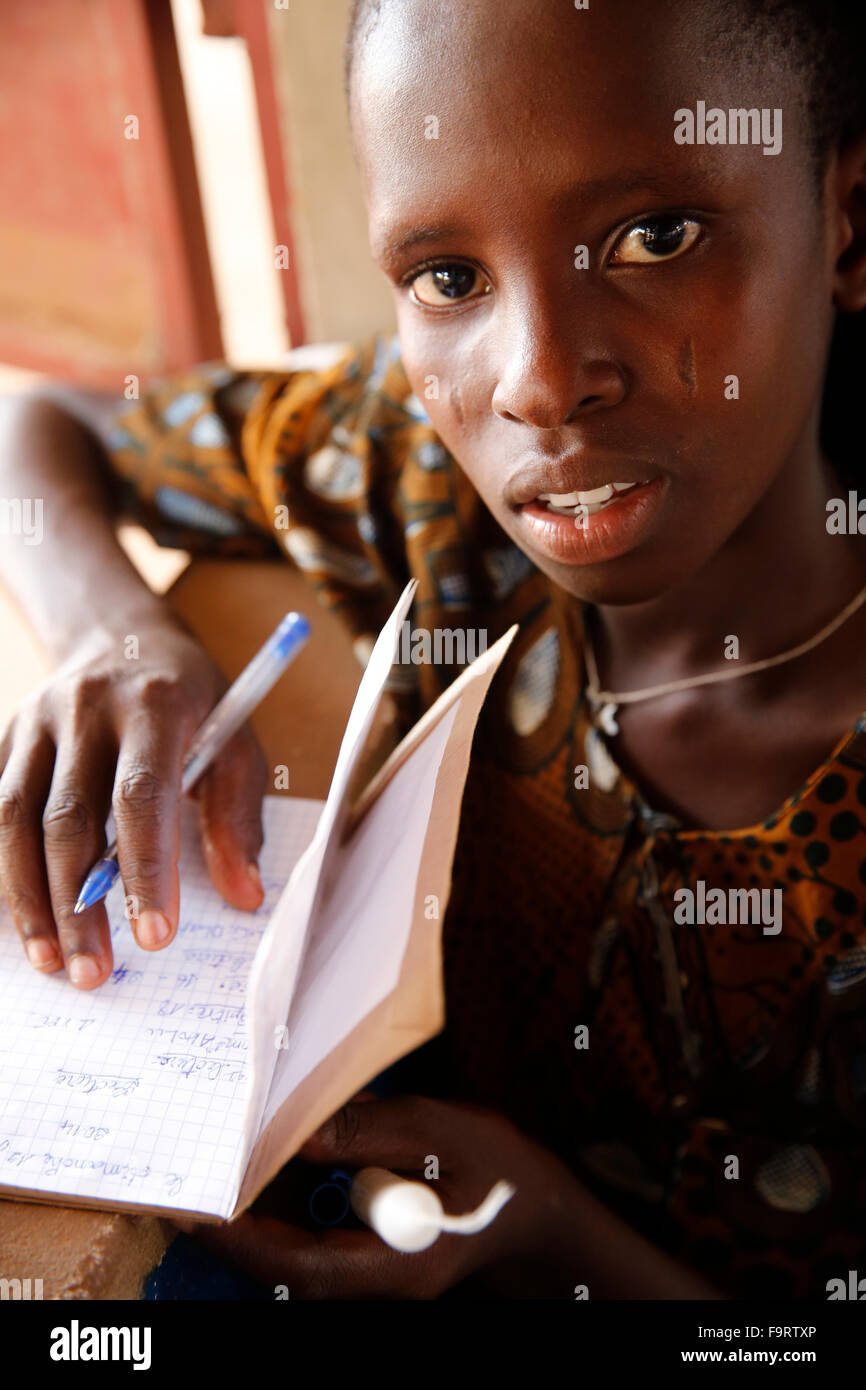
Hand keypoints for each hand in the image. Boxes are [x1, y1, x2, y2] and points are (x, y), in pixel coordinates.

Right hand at [0, 617, 266, 987]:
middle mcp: (85, 709)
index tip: (155, 936)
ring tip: (50, 960)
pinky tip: (18, 919)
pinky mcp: (7, 738)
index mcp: (154, 705)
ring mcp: (35, 722)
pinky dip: (1, 868)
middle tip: (93, 974)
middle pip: (69, 818)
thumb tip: (245, 896)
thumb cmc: (193, 700)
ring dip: (28, 898)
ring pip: (14, 819)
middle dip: (78, 905)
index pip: (142, 796)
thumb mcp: (236, 740)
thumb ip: (238, 816)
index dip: (146, 869)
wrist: (123, 634)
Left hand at [178, 1094, 584, 1298]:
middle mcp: (377, 1282)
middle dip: (235, 1226)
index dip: (242, 1240)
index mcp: (398, 1264)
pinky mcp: (369, 1256)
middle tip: (191, 1178)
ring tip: (219, 1163)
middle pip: (288, 1266)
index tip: (199, 1207)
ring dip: (256, 1213)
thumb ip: (368, 1132)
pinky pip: (313, 1239)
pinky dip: (285, 1205)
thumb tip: (294, 1130)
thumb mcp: (442, 1130)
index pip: (302, 1266)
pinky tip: (270, 1164)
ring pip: (296, 1253)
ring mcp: (373, 1274)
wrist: (538, 1209)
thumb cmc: (500, 1168)